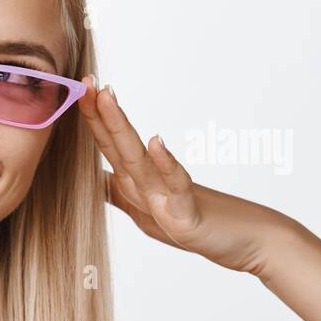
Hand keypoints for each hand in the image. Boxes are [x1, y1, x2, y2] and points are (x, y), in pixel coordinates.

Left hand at [77, 76, 295, 275]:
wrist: (245, 240)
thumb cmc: (190, 222)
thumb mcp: (142, 211)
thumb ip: (116, 193)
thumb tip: (90, 179)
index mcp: (136, 180)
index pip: (109, 145)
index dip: (91, 120)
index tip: (75, 88)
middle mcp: (150, 181)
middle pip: (119, 143)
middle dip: (99, 113)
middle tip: (84, 80)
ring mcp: (168, 194)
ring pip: (139, 157)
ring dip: (120, 126)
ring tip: (106, 97)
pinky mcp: (186, 213)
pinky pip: (176, 184)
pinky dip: (166, 163)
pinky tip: (155, 141)